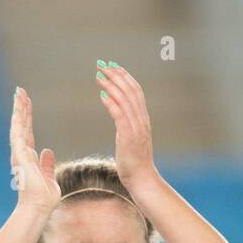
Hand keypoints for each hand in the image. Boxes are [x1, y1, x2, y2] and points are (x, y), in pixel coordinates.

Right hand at [10, 87, 59, 212]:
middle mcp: (22, 154)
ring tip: (19, 93)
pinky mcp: (20, 155)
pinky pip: (18, 132)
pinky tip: (19, 106)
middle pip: (21, 126)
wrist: (38, 208)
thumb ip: (47, 164)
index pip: (28, 133)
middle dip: (21, 108)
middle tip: (20, 91)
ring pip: (18, 126)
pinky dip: (19, 119)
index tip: (27, 104)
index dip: (27, 118)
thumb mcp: (49, 177)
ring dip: (18, 109)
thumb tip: (47, 151)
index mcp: (29, 158)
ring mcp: (19, 153)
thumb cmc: (44, 198)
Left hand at [95, 60, 156, 189]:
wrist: (142, 178)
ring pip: (125, 99)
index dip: (125, 76)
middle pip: (130, 90)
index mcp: (143, 119)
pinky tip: (102, 94)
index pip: (135, 91)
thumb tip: (116, 110)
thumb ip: (126, 123)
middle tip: (102, 64)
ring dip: (111, 85)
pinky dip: (111, 102)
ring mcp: (136, 127)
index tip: (113, 66)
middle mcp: (141, 119)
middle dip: (116, 75)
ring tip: (99, 75)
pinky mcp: (129, 135)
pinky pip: (120, 114)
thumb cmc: (134, 162)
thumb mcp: (131, 138)